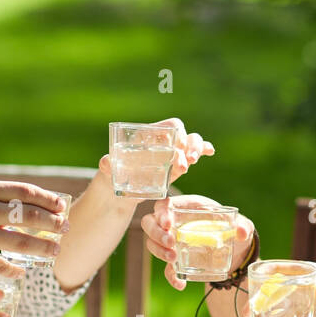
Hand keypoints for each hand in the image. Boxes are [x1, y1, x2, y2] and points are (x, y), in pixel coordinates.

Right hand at [0, 181, 68, 275]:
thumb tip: (30, 204)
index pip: (26, 192)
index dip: (48, 200)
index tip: (62, 207)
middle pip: (29, 216)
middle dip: (53, 224)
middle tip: (64, 229)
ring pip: (22, 243)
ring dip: (43, 248)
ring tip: (55, 251)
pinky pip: (2, 265)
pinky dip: (16, 269)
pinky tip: (22, 271)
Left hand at [99, 118, 213, 187]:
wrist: (118, 190)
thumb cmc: (112, 174)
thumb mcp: (108, 169)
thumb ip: (107, 165)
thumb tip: (106, 162)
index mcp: (150, 136)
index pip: (170, 126)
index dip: (178, 133)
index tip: (178, 147)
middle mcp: (164, 142)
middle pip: (184, 135)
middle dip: (190, 145)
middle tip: (187, 162)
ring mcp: (172, 154)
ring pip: (191, 144)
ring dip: (196, 150)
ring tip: (192, 162)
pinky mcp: (176, 166)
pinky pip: (193, 155)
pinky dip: (203, 151)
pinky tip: (209, 152)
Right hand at [141, 194, 254, 290]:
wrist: (234, 250)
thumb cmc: (233, 229)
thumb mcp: (242, 225)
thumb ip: (243, 226)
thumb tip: (242, 232)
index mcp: (187, 208)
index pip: (165, 204)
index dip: (162, 212)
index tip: (168, 223)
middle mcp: (174, 223)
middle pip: (150, 223)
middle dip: (156, 234)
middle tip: (171, 244)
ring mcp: (172, 241)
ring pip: (152, 243)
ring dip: (159, 252)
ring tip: (173, 259)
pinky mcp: (176, 259)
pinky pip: (166, 268)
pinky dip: (171, 276)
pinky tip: (180, 283)